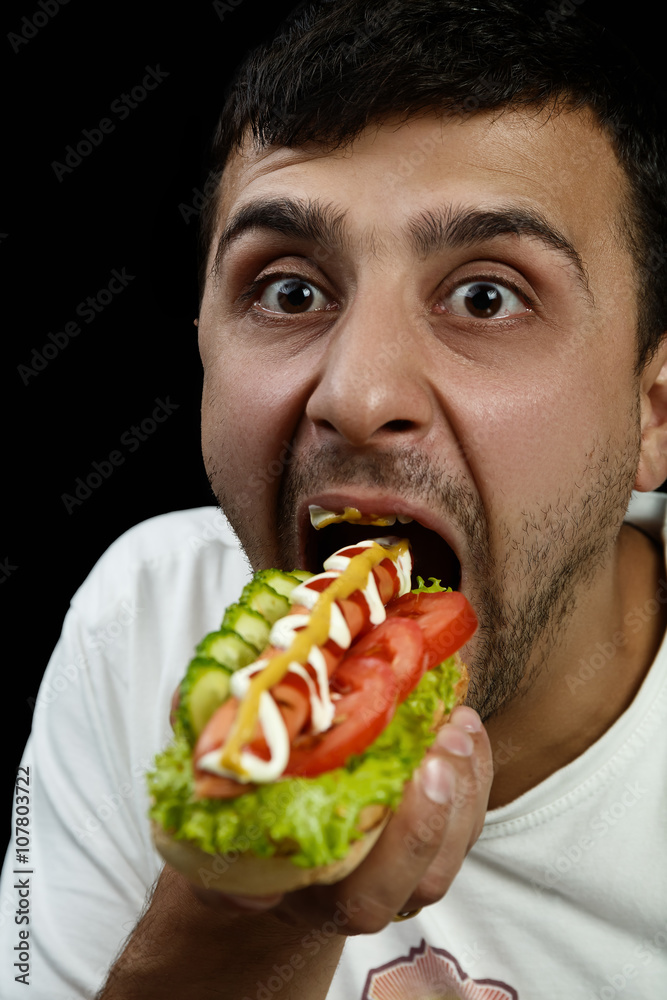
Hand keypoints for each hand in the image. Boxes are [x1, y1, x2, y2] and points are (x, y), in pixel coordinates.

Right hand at [190, 705, 491, 934]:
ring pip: (451, 853)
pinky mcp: (423, 843)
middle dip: (441, 812)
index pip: (361, 892)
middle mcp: (358, 893)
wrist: (263, 845)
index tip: (415, 774)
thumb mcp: (211, 794)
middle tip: (442, 745)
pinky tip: (463, 726)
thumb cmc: (240, 815)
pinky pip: (465, 824)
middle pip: (420, 880)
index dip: (399, 843)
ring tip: (458, 726)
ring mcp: (396, 873)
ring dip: (466, 789)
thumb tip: (207, 714)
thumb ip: (209, 757)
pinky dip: (475, 776)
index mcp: (307, 889)